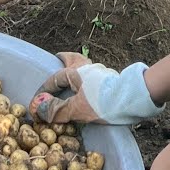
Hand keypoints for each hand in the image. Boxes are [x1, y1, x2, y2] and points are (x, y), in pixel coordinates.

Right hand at [30, 53, 162, 124]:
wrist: (132, 100)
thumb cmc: (102, 103)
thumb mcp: (76, 109)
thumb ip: (57, 109)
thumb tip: (39, 109)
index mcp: (75, 72)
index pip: (53, 79)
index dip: (43, 91)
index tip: (38, 101)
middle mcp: (87, 68)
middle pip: (71, 59)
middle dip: (62, 60)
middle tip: (56, 61)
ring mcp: (100, 72)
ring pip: (84, 66)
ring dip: (75, 69)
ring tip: (71, 78)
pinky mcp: (110, 79)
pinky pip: (93, 75)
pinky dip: (86, 78)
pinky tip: (88, 87)